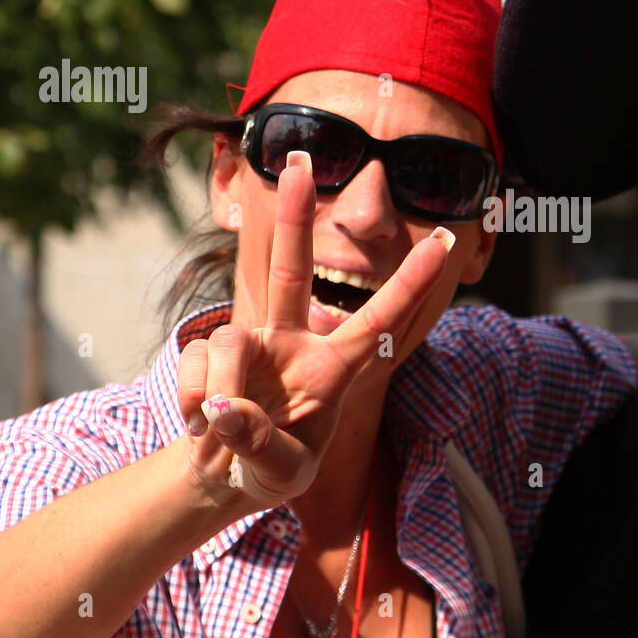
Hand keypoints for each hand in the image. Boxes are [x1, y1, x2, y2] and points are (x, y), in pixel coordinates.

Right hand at [178, 150, 453, 509]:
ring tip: (216, 428)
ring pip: (229, 340)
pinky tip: (198, 427)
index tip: (445, 240)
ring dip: (220, 386)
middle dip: (293, 215)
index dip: (411, 282)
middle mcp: (292, 342)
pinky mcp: (208, 354)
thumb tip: (225, 406)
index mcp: (334, 368)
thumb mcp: (282, 474)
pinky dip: (192, 400)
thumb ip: (262, 446)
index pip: (380, 321)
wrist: (224, 477)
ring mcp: (249, 344)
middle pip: (292, 269)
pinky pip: (194, 364)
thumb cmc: (273, 469)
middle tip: (299, 160)